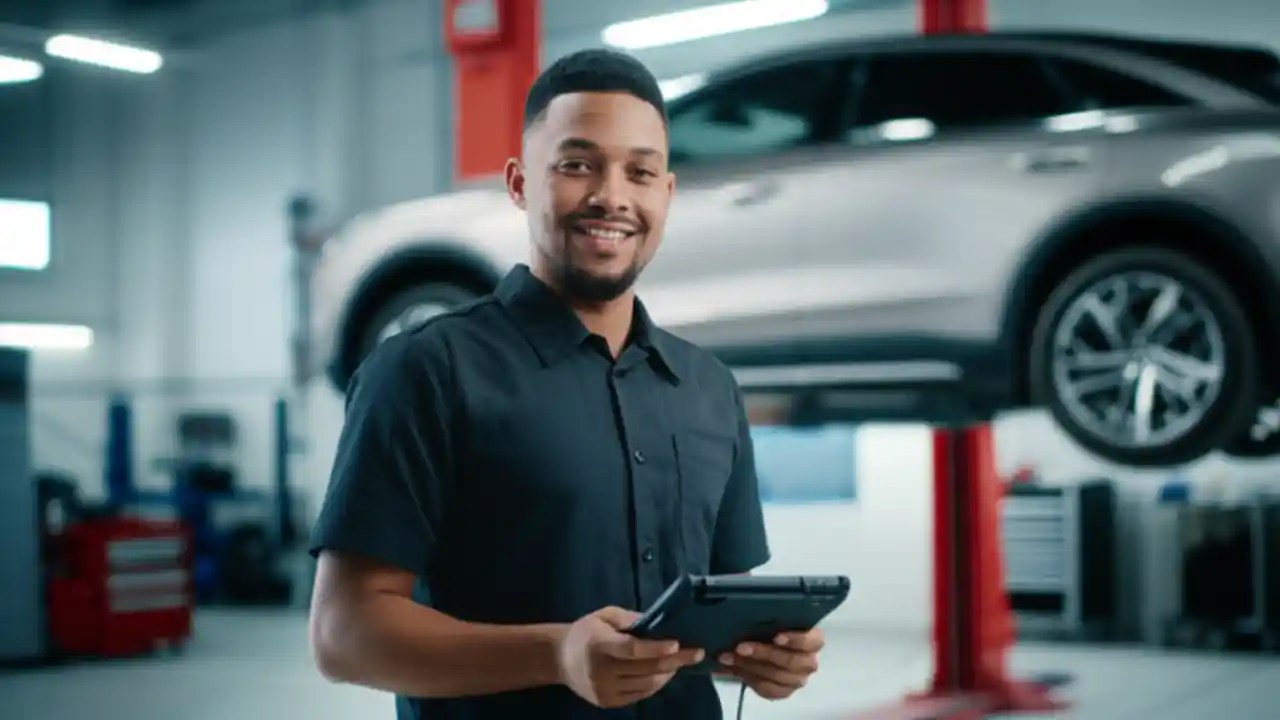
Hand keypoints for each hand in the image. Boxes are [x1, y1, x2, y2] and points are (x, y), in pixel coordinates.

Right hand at [556, 606, 704, 707]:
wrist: (559, 659)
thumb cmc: (586, 632)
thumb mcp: (604, 616)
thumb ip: (629, 618)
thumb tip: (658, 623)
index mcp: (599, 645)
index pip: (632, 649)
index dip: (656, 648)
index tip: (678, 644)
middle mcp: (601, 670)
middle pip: (644, 669)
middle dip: (674, 661)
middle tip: (696, 653)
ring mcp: (605, 690)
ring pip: (646, 685)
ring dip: (668, 674)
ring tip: (681, 663)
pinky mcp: (608, 702)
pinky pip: (639, 695)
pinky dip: (655, 684)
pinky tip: (664, 674)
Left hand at [717, 628, 823, 699]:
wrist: (767, 649)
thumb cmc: (772, 630)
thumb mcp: (774, 621)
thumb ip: (770, 619)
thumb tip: (748, 616)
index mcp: (813, 641)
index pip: (812, 641)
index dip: (795, 640)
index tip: (776, 636)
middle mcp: (809, 662)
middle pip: (790, 661)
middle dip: (763, 653)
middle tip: (740, 647)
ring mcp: (798, 680)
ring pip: (776, 677)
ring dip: (748, 666)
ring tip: (728, 658)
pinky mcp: (784, 692)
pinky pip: (767, 689)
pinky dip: (747, 678)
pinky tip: (731, 669)